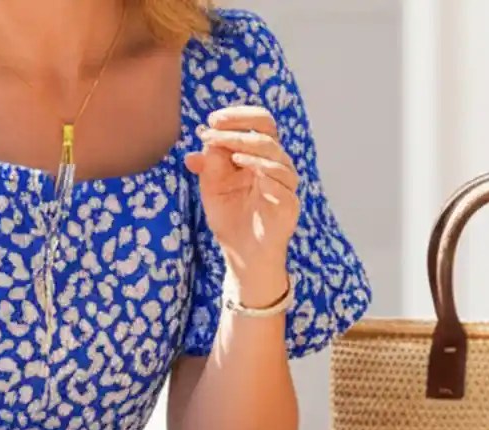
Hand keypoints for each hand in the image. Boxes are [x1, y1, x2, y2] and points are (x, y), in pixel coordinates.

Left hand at [184, 106, 299, 306]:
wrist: (242, 254)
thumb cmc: (230, 217)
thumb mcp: (212, 187)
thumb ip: (209, 163)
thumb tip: (200, 140)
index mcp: (257, 156)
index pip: (257, 123)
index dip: (237, 116)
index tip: (212, 119)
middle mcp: (274, 164)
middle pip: (268, 130)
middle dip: (241, 123)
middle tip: (215, 126)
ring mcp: (284, 183)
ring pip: (274, 153)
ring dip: (247, 144)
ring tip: (227, 146)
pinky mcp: (288, 203)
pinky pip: (281, 180)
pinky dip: (262, 167)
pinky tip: (242, 164)